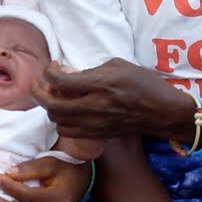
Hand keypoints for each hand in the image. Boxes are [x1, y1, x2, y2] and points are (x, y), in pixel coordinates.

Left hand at [34, 58, 195, 140]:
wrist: (162, 112)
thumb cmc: (143, 84)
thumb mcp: (118, 66)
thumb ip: (90, 70)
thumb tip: (67, 74)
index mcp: (100, 85)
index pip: (60, 81)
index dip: (48, 73)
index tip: (53, 67)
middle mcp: (94, 106)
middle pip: (52, 105)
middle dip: (39, 93)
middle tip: (41, 84)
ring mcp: (95, 123)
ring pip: (57, 121)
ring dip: (50, 109)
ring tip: (54, 98)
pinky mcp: (97, 135)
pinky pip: (69, 132)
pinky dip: (62, 122)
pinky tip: (68, 112)